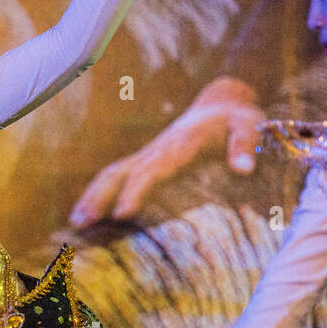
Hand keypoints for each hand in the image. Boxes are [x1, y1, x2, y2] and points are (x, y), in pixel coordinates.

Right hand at [69, 76, 264, 226]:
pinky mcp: (147, 160)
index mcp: (179, 144)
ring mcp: (149, 154)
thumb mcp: (250, 126)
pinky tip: (90, 213)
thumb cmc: (238, 119)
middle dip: (99, 197)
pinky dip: (100, 193)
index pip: (152, 171)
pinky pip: (118, 175)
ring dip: (92, 195)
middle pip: (120, 172)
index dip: (135, 191)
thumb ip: (246, 145)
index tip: (121, 214)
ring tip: (76, 222)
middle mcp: (157, 150)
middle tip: (81, 223)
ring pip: (113, 173)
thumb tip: (244, 169)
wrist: (222, 103)